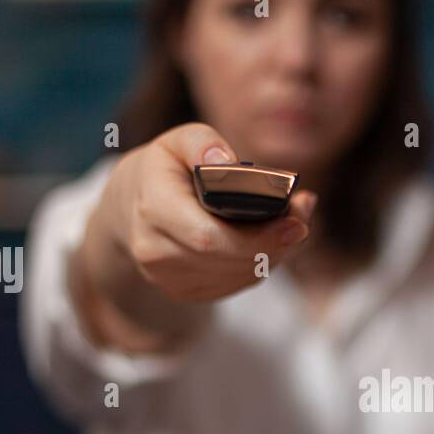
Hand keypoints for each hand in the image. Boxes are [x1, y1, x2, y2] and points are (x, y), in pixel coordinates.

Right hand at [92, 123, 316, 304]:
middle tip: (303, 220)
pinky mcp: (185, 292)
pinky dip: (259, 264)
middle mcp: (156, 251)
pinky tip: (271, 243)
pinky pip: (235, 283)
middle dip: (274, 242)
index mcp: (153, 210)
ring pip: (238, 274)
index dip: (257, 236)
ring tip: (292, 226)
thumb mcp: (176, 142)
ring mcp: (169, 278)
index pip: (208, 237)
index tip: (297, 223)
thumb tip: (228, 163)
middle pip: (229, 258)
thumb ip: (202, 143)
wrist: (130, 208)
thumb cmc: (165, 170)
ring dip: (273, 253)